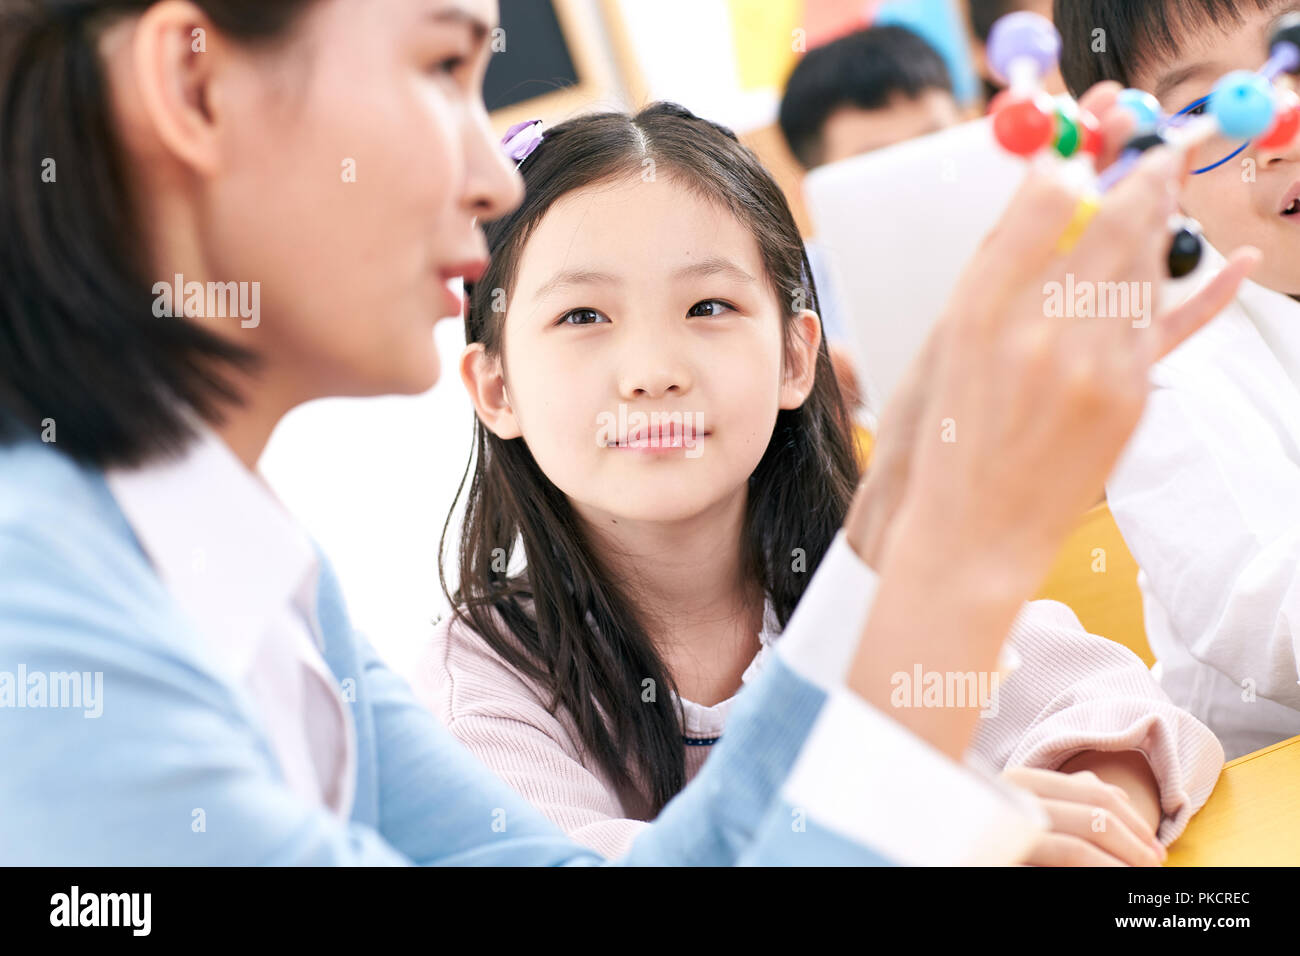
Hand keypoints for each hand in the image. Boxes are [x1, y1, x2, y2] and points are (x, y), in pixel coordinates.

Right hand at [844, 82, 1256, 572]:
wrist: (971, 529)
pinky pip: (1171, 326)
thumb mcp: (948, 344)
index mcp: (978, 312)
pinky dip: (1203, 291)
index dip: (1084, 157)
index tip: (1099, 128)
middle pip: (1112, 224)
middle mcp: (1038, 333)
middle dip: (1141, 175)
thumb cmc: (950, 434)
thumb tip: (1047, 188)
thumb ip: (997, 265)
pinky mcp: (1129, 401)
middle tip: (1156, 144)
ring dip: (1161, 225)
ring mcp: (1092, 368)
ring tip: (1164, 191)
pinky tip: (1237, 266)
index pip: (1046, 205)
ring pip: (1146, 270)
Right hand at [1003, 766, 1165, 866]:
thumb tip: (1112, 793)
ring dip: (1122, 863)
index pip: (1093, 793)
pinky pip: (1066, 858)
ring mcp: (1007, 827)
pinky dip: (1099, 872)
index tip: (1154, 845)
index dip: (1133, 820)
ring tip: (1140, 878)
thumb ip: (1066, 797)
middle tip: (1156, 866)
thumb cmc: (999, 836)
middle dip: (1135, 844)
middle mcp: (1011, 797)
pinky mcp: (1007, 853)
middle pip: (1094, 815)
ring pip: (1081, 844)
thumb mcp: (1030, 811)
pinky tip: (1112, 879)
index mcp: (1020, 780)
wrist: (951, 851)